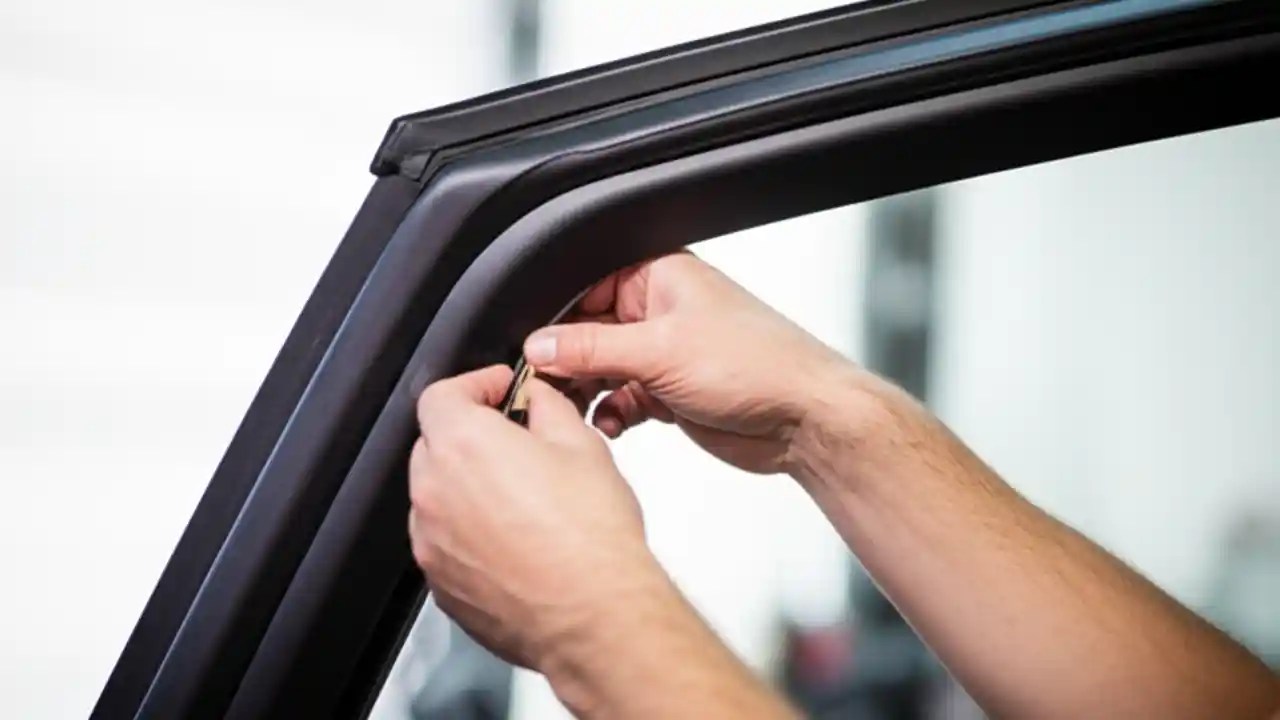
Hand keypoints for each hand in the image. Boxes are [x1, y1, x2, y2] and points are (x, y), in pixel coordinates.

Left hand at [409, 365, 661, 669]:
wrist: (594, 615)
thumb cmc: (591, 535)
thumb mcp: (581, 443)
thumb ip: (546, 406)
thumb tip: (535, 398)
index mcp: (462, 444)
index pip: (442, 394)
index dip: (476, 386)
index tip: (503, 392)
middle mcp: (434, 492)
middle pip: (435, 444)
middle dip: (471, 436)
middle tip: (518, 442)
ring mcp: (432, 543)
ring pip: (439, 496)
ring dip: (468, 487)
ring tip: (522, 500)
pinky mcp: (441, 584)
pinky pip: (446, 543)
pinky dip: (470, 534)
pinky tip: (516, 541)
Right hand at [523, 251, 856, 474]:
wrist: (804, 420)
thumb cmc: (758, 364)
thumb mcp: (659, 350)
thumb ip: (591, 349)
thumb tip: (540, 347)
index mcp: (658, 275)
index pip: (584, 287)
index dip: (556, 319)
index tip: (532, 351)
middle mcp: (658, 309)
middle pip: (587, 332)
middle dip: (567, 363)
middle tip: (547, 388)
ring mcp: (663, 352)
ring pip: (601, 369)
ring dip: (587, 393)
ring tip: (577, 411)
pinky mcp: (668, 391)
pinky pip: (621, 398)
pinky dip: (611, 413)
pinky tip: (611, 424)